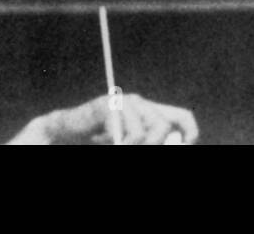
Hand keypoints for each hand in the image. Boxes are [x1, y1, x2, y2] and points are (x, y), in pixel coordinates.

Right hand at [8, 94, 198, 144]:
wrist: (64, 135)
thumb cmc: (98, 142)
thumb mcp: (128, 144)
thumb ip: (147, 144)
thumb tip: (178, 144)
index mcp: (148, 112)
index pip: (182, 117)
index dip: (189, 133)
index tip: (187, 145)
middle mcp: (139, 103)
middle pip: (164, 126)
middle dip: (155, 146)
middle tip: (136, 150)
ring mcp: (123, 102)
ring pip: (146, 131)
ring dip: (135, 147)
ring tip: (119, 146)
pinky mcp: (107, 106)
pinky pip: (127, 131)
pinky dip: (121, 144)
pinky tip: (108, 142)